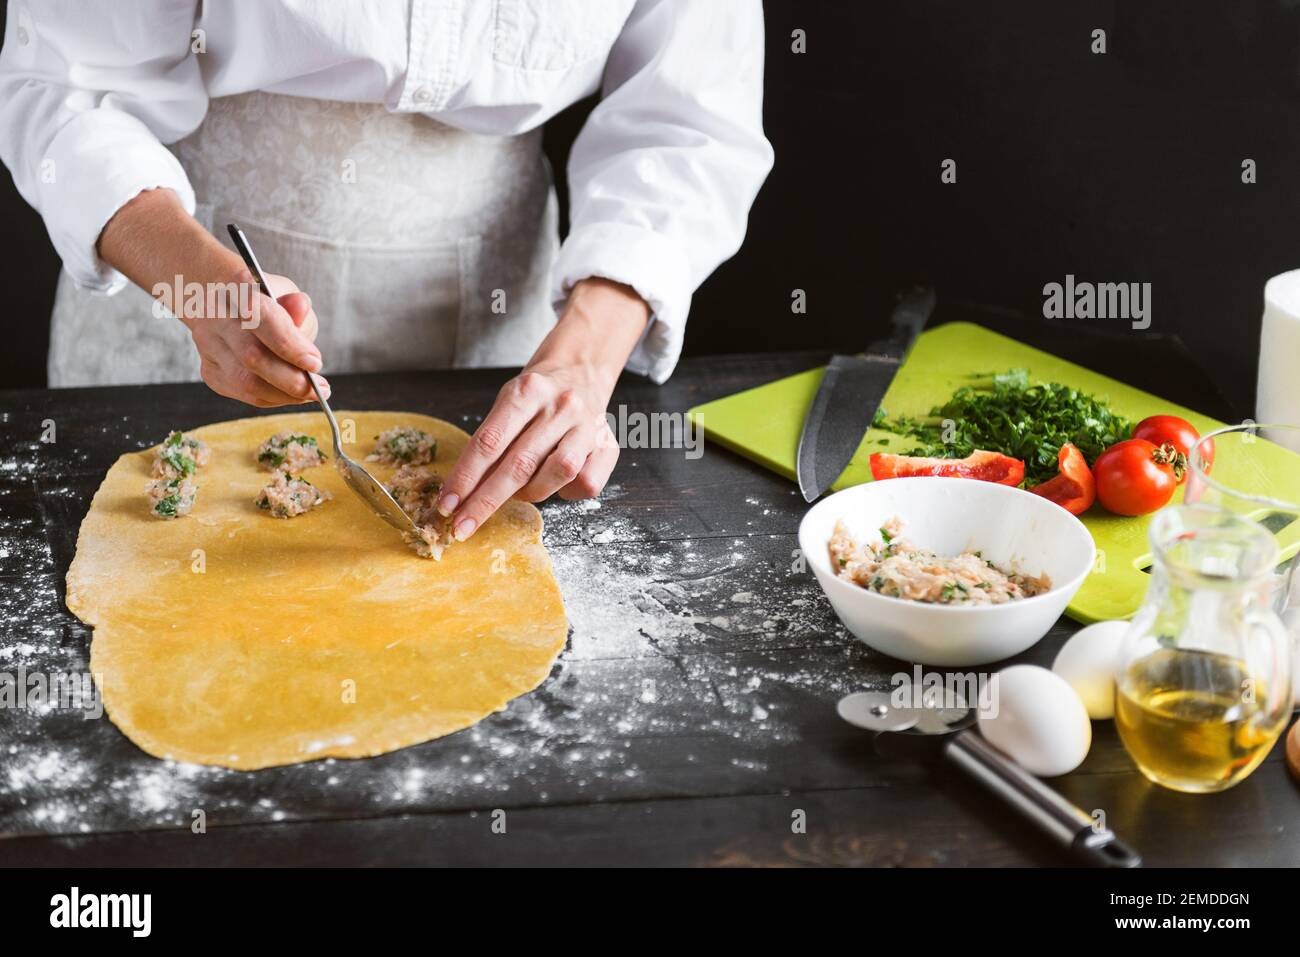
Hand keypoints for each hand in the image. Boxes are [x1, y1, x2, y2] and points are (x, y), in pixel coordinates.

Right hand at [185, 268, 326, 406]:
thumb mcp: (285, 293)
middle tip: (321, 388)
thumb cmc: (263, 299)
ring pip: (245, 381)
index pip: (260, 318)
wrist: (225, 303)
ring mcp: (207, 345)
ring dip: (284, 394)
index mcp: (235, 288)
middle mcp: (214, 316)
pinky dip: (272, 397)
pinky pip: (243, 393)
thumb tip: (301, 307)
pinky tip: (289, 393)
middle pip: (251, 356)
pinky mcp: (209, 370)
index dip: (289, 344)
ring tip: (311, 393)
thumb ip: (295, 306)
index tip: (315, 363)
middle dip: (291, 378)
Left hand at [436, 277, 650, 539]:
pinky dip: (565, 493)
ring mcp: (588, 426)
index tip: (446, 505)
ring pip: (557, 475)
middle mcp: (561, 406)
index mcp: (528, 390)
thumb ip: (491, 441)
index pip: (489, 442)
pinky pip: (586, 484)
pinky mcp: (609, 446)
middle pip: (519, 465)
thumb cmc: (536, 394)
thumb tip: (463, 492)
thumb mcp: (507, 403)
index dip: (465, 478)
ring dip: (529, 494)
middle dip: (486, 501)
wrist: (581, 369)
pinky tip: (555, 483)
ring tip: (517, 493)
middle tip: (462, 527)